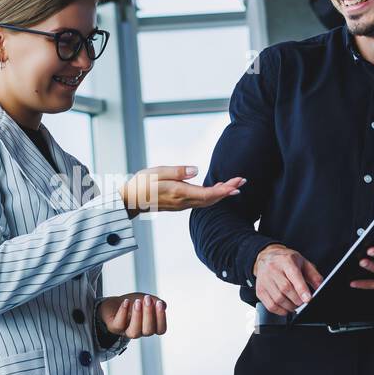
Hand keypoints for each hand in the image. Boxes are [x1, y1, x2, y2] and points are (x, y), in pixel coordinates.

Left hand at [97, 293, 166, 337]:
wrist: (114, 303)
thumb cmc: (132, 303)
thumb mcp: (145, 299)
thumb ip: (155, 301)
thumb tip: (163, 305)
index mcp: (150, 326)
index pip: (161, 330)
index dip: (162, 318)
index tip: (159, 303)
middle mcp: (140, 331)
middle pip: (148, 331)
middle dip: (149, 314)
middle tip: (147, 299)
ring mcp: (127, 331)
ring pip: (134, 332)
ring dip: (137, 316)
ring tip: (137, 302)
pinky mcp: (115, 328)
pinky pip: (119, 324)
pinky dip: (123, 312)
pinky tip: (126, 302)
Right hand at [120, 166, 244, 218]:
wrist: (130, 200)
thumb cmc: (141, 184)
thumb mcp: (156, 172)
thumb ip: (177, 171)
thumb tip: (196, 170)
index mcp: (179, 193)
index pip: (207, 193)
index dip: (224, 190)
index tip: (237, 184)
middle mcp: (183, 202)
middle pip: (211, 199)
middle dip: (228, 191)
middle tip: (242, 181)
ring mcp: (182, 204)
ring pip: (207, 201)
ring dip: (222, 194)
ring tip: (234, 185)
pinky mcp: (180, 204)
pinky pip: (201, 201)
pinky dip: (212, 196)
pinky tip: (217, 190)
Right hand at [253, 244, 324, 315]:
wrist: (266, 257)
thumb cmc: (286, 261)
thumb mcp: (303, 263)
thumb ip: (313, 275)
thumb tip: (320, 288)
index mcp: (286, 261)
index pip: (294, 275)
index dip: (301, 289)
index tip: (308, 299)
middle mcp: (273, 269)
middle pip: (286, 289)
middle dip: (297, 300)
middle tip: (303, 301)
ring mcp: (264, 280)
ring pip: (278, 299)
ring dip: (289, 306)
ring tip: (295, 304)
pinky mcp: (260, 290)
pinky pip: (270, 305)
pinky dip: (280, 311)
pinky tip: (285, 308)